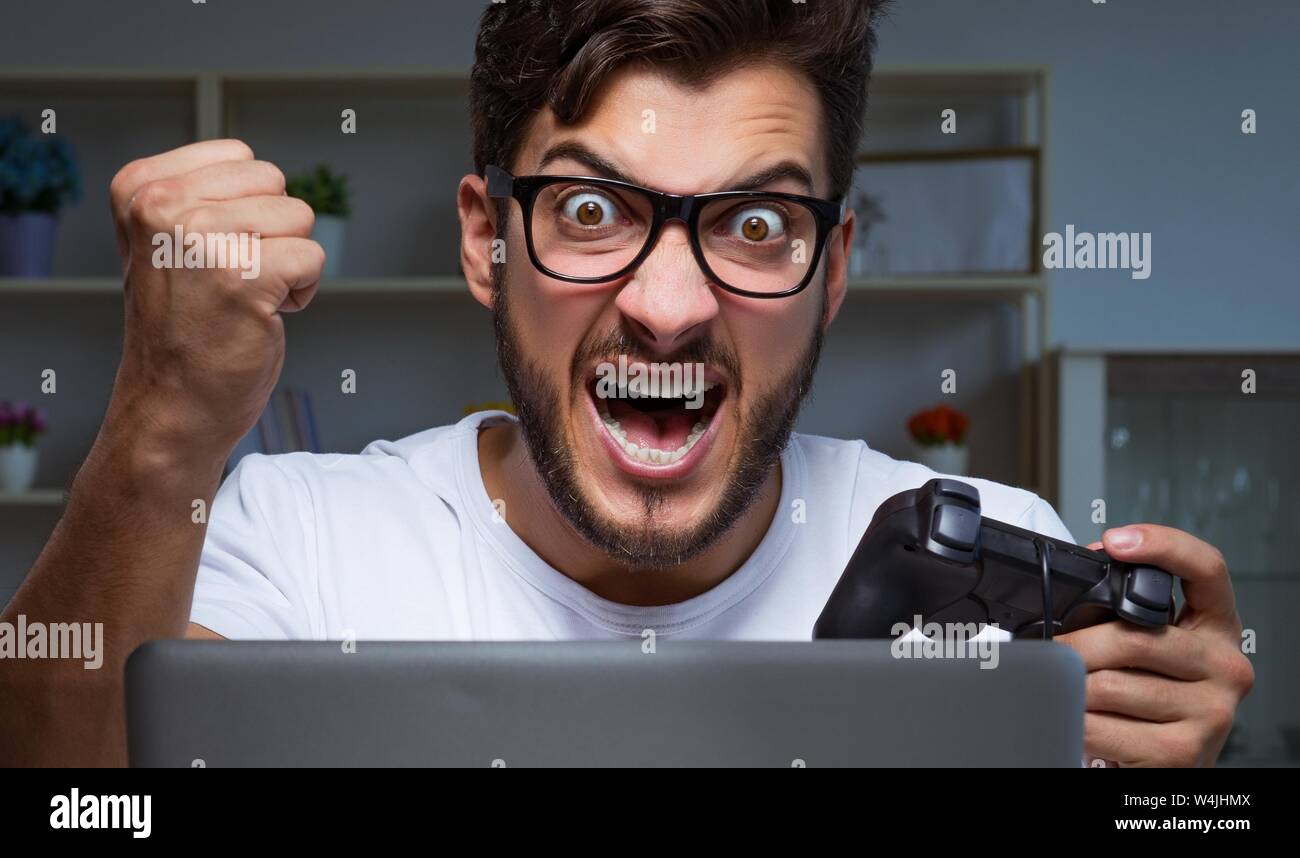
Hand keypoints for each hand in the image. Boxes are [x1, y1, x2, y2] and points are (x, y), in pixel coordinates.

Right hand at [106, 139, 322, 457]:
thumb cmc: (182, 325)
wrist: (172, 404)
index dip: (245, 208)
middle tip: (230, 280)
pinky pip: (313, 256)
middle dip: (271, 232)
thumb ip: (199, 194)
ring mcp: (202, 241)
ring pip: (298, 217)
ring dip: (287, 262)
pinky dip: (303, 291)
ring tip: (243, 298)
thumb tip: (256, 167)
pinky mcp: (245, 278)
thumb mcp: (163, 242)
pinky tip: (263, 316)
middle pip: (273, 183)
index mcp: (140, 189)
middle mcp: (163, 207)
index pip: (240, 157)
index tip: (209, 254)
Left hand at [1057, 525, 1254, 766]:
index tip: (1115, 541)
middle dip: (1074, 645)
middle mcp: (1225, 667)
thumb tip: (1074, 573)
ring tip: (1057, 685)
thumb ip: (1126, 611)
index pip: (1206, 568)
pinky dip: (1071, 720)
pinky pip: (1101, 727)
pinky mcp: (1182, 753)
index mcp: (1217, 629)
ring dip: (1067, 686)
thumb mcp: (1152, 647)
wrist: (1170, 763)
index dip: (1162, 545)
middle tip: (1045, 649)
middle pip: (1132, 638)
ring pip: (1107, 685)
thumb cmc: (1153, 697)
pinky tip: (1069, 716)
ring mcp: (1210, 712)